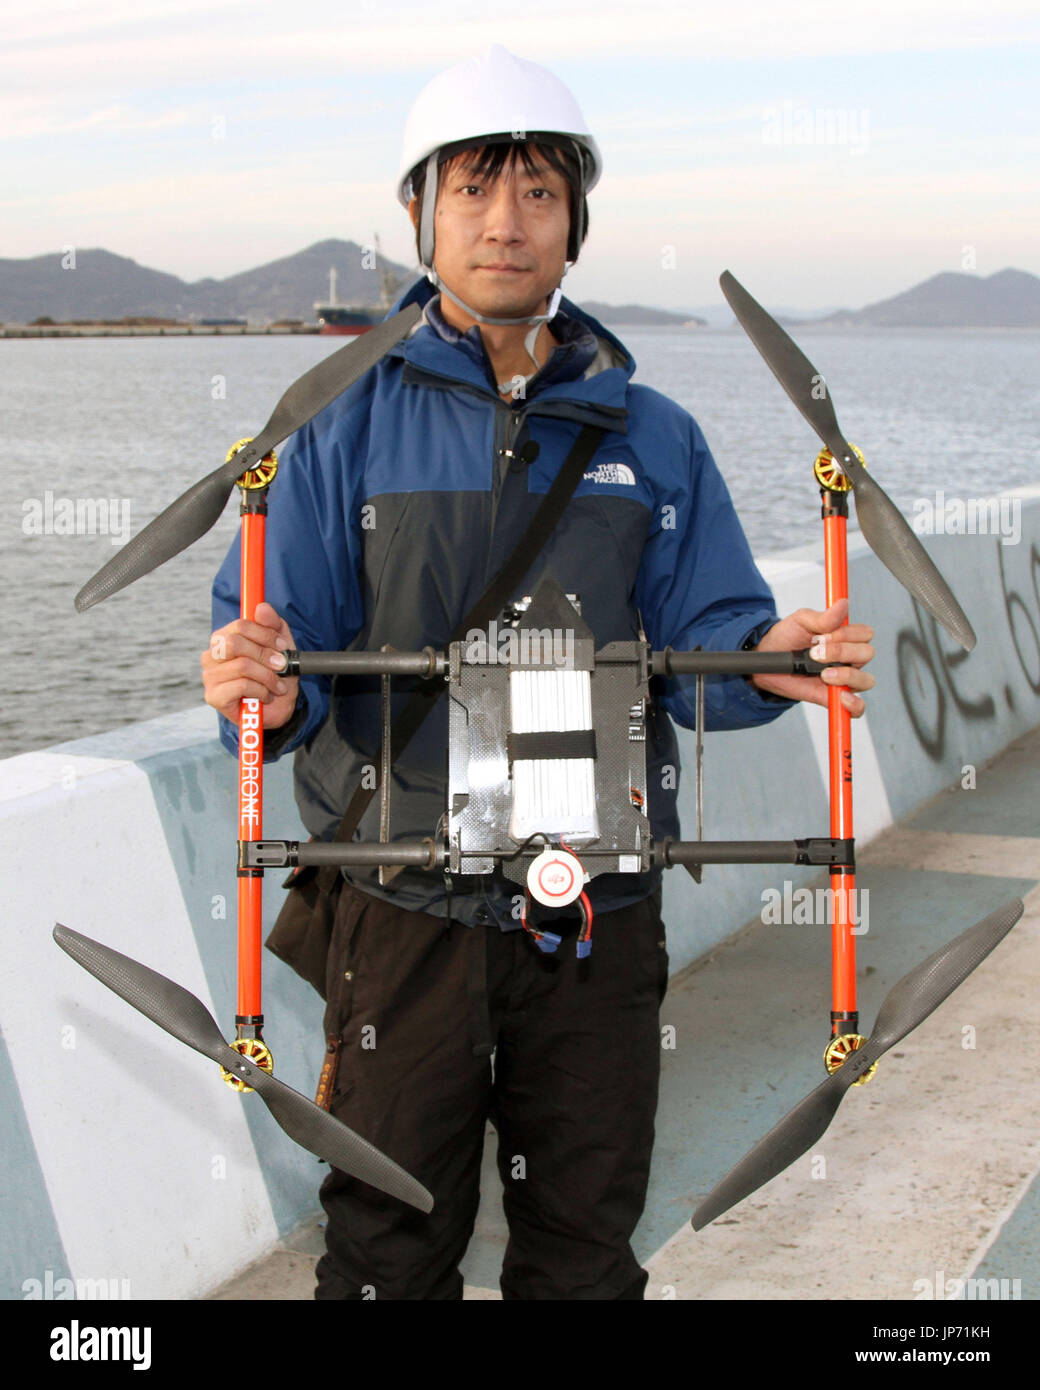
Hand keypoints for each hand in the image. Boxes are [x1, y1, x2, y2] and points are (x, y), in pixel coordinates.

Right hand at [201, 601, 299, 728]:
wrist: (279, 707)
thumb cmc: (276, 673)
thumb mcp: (281, 645)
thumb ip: (273, 625)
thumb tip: (261, 608)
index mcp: (224, 638)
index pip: (240, 625)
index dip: (265, 634)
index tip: (282, 646)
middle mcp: (211, 655)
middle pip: (234, 643)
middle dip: (264, 655)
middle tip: (281, 666)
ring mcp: (210, 676)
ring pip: (242, 666)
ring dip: (267, 676)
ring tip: (277, 685)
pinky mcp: (213, 696)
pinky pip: (241, 685)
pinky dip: (261, 690)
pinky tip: (266, 696)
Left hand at [749, 599, 874, 716]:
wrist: (765, 660)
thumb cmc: (785, 638)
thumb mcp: (801, 621)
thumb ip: (823, 617)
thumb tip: (843, 603)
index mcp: (844, 637)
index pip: (864, 634)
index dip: (846, 635)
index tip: (822, 636)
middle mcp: (848, 658)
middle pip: (866, 654)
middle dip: (842, 652)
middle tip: (815, 653)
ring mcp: (843, 679)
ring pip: (865, 680)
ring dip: (846, 675)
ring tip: (824, 674)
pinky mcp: (833, 697)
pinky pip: (857, 708)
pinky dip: (854, 704)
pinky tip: (840, 696)